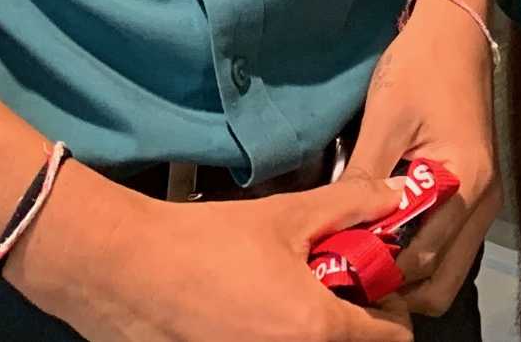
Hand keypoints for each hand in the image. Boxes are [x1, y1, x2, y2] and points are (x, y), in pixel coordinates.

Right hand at [14, 169, 415, 341]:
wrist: (123, 271)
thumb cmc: (205, 243)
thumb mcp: (286, 215)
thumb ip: (350, 205)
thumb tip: (397, 193)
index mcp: (318, 330)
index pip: (391, 339)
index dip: (390, 305)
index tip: (373, 277)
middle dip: (353, 317)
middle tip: (332, 278)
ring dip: (314, 325)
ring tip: (289, 288)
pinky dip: (276, 334)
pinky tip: (254, 305)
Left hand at [344, 0, 501, 315]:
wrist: (455, 31)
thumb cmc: (421, 68)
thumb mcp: (385, 120)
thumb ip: (365, 180)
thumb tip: (336, 230)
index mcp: (467, 183)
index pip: (422, 260)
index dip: (380, 274)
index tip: (338, 272)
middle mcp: (484, 203)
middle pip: (441, 282)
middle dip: (396, 286)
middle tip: (348, 273)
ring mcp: (484, 200)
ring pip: (446, 268)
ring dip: (407, 272)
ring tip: (360, 256)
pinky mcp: (475, 192)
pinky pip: (449, 244)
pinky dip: (419, 252)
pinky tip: (383, 236)